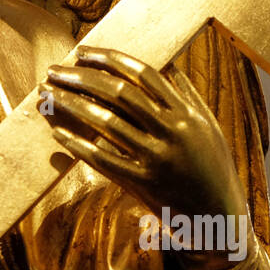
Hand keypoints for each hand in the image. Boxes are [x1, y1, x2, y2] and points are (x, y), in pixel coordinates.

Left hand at [39, 46, 246, 221]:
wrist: (221, 218)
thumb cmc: (212, 168)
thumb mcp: (208, 127)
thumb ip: (187, 95)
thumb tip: (168, 64)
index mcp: (186, 114)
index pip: (143, 74)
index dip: (110, 59)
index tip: (82, 51)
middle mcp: (172, 132)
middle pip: (120, 93)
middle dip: (82, 77)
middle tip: (55, 70)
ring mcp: (157, 159)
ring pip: (107, 123)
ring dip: (72, 104)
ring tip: (47, 94)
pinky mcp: (143, 184)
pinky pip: (104, 160)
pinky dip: (78, 145)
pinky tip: (58, 133)